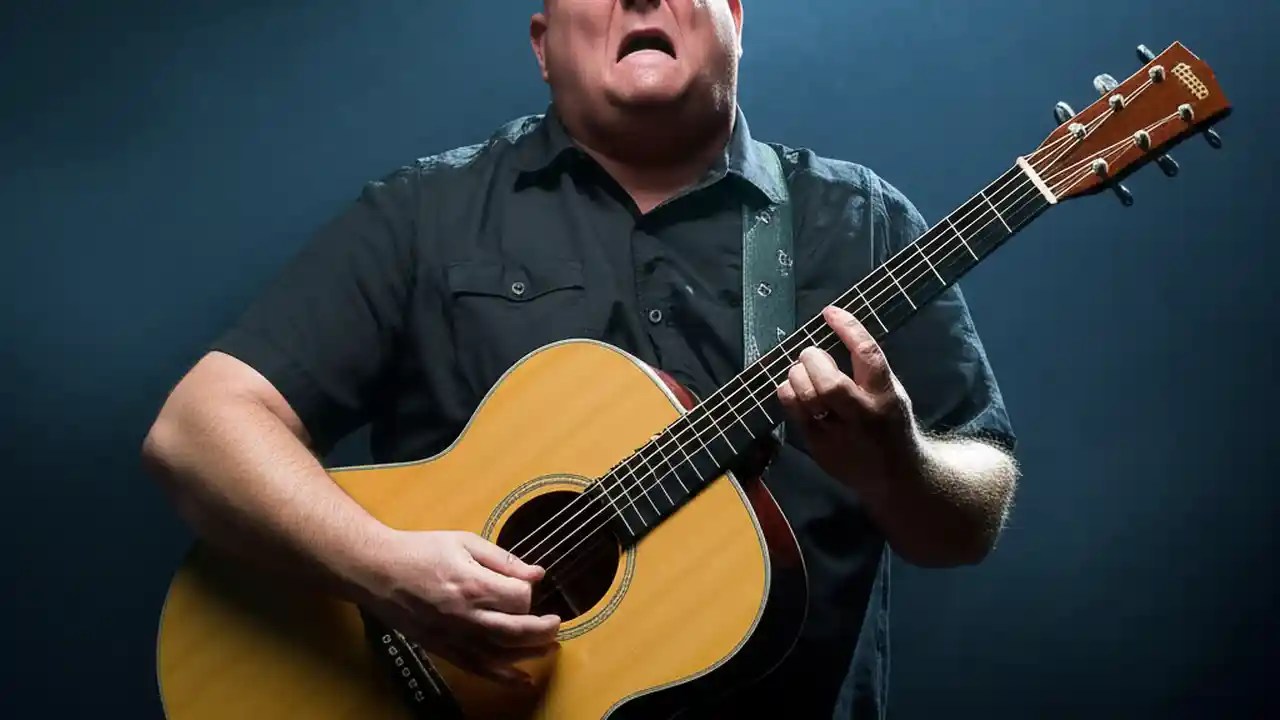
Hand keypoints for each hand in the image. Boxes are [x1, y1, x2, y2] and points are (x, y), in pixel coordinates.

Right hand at [355, 529, 560, 684]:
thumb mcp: (464, 542)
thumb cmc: (419, 552)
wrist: (377, 571)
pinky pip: (478, 668)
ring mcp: (453, 636)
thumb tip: (536, 573)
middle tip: (556, 624)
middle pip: (516, 631)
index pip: (519, 598)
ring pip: (501, 654)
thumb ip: (503, 559)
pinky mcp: (442, 648)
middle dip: (544, 629)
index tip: (526, 583)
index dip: (529, 591)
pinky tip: (522, 679)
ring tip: (550, 647)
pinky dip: (503, 677)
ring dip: (530, 653)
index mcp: (472, 584)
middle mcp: (465, 615)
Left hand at [777, 306, 919, 487]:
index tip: (830, 313)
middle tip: (810, 354)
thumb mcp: (893, 391)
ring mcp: (839, 436)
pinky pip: (795, 414)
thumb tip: (836, 331)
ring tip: (802, 371)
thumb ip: (868, 369)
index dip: (847, 328)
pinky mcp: (820, 448)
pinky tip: (795, 390)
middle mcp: (863, 416)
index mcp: (886, 396)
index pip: (867, 355)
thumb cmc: (890, 423)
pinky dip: (790, 395)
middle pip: (829, 382)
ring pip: (807, 398)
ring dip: (797, 375)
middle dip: (813, 359)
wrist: (896, 475)